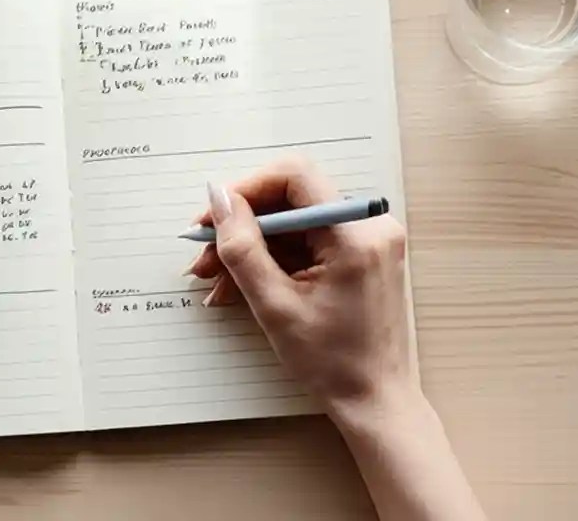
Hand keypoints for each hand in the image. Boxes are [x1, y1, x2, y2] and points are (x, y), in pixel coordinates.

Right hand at [189, 158, 485, 519]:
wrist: (374, 401)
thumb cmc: (335, 364)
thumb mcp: (275, 306)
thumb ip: (242, 248)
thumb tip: (218, 199)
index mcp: (355, 237)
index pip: (295, 176)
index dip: (247, 188)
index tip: (214, 214)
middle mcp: (369, 227)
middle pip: (290, 200)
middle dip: (241, 224)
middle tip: (203, 253)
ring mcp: (366, 240)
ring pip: (293, 223)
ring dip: (251, 246)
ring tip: (214, 278)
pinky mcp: (359, 254)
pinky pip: (305, 242)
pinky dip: (272, 259)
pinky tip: (240, 284)